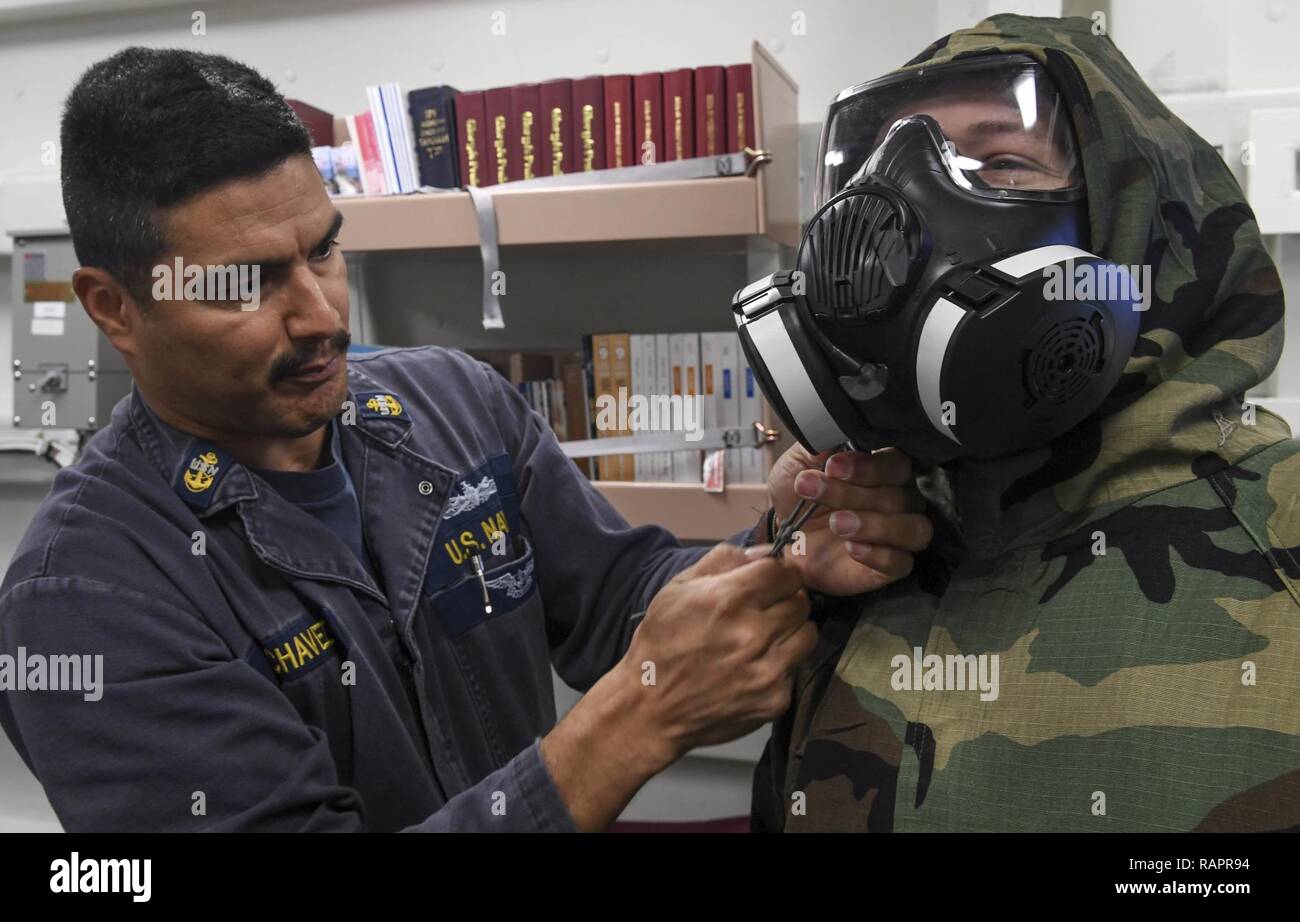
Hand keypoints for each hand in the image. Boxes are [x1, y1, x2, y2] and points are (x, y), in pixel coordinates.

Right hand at [540, 543, 815, 830]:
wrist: (651, 709)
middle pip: (801, 601)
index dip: (778, 574)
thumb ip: (723, 560)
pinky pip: (795, 669)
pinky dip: (780, 665)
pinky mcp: (776, 699)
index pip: (785, 572)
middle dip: (785, 601)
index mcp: (730, 599)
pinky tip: (753, 668)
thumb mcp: (679, 588)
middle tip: (763, 611)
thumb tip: (764, 552)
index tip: (768, 583)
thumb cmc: (662, 642)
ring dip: (791, 631)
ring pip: (808, 634)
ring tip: (765, 638)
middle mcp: (755, 633)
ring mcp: (769, 669)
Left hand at [767, 444, 932, 595]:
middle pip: (898, 495)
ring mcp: (898, 536)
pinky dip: (879, 555)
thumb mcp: (797, 466)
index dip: (867, 466)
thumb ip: (815, 448)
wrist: (784, 539)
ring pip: (912, 528)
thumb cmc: (800, 497)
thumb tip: (828, 432)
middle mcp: (899, 501)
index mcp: (883, 471)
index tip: (833, 466)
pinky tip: (851, 547)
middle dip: (853, 493)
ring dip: (874, 524)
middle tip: (816, 492)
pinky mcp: (891, 567)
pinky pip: (902, 563)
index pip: (895, 463)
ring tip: (837, 523)